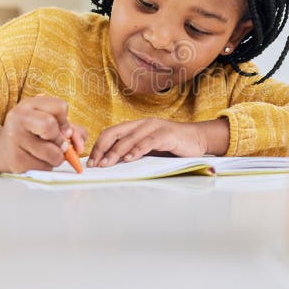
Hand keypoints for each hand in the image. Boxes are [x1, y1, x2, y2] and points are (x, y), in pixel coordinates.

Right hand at [0, 95, 86, 172]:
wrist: (3, 149)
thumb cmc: (32, 134)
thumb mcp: (51, 123)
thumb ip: (72, 130)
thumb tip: (79, 145)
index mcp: (30, 104)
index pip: (60, 107)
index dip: (66, 122)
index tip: (62, 130)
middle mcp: (19, 117)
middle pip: (50, 126)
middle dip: (60, 140)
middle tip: (57, 144)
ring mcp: (15, 138)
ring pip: (52, 152)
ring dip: (57, 157)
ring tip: (48, 154)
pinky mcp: (16, 159)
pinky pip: (44, 167)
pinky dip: (46, 166)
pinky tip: (36, 160)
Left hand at [87, 118, 209, 167]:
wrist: (197, 139)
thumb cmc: (171, 146)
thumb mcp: (148, 148)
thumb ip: (132, 151)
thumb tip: (110, 163)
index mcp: (135, 126)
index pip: (110, 133)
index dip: (98, 146)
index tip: (91, 162)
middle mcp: (142, 124)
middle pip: (115, 133)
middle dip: (102, 149)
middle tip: (95, 164)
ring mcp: (154, 127)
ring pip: (129, 138)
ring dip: (116, 152)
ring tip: (107, 164)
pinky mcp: (166, 134)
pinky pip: (148, 142)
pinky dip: (137, 150)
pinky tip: (129, 159)